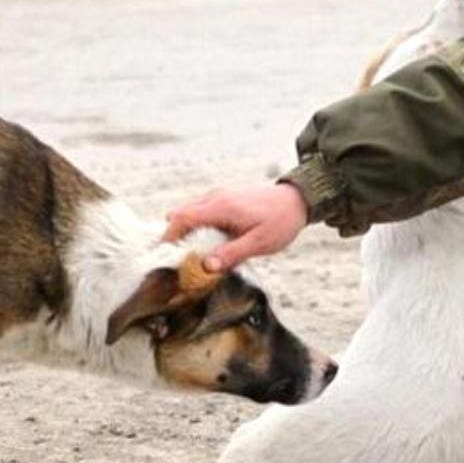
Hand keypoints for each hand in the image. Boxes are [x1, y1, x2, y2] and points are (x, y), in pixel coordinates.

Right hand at [162, 183, 309, 270]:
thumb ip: (232, 254)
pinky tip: (211, 242)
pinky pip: (201, 210)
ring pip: (189, 211)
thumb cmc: (281, 221)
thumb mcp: (259, 243)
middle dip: (175, 235)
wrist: (298, 199)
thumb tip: (206, 267)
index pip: (181, 218)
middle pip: (180, 214)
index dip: (168, 236)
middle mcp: (215, 198)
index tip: (165, 255)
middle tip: (181, 258)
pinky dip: (198, 225)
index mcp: (221, 207)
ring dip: (187, 230)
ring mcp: (219, 196)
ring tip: (197, 253)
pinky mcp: (225, 198)